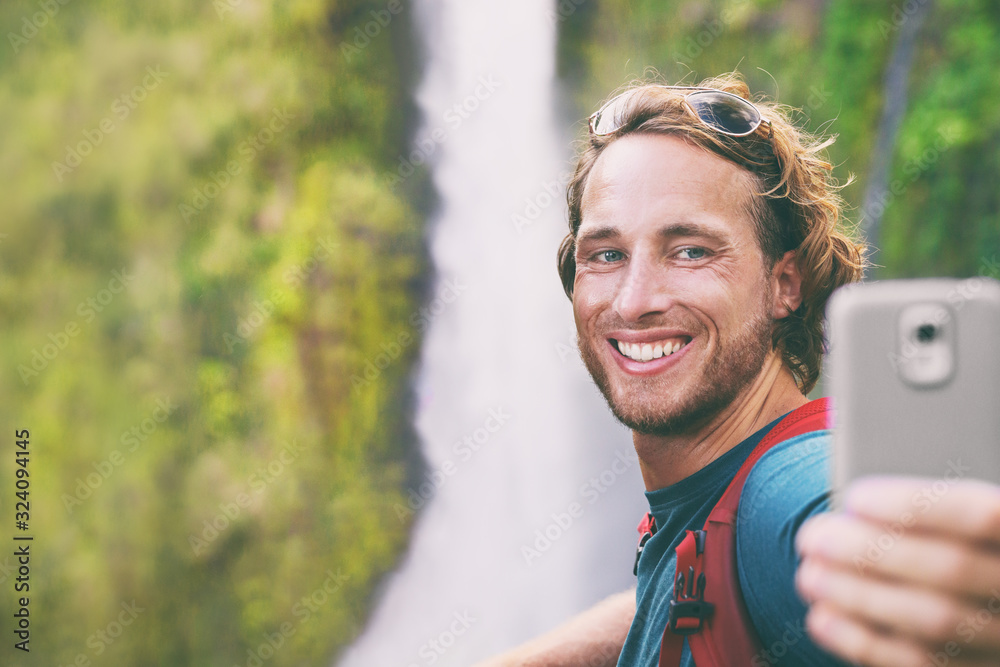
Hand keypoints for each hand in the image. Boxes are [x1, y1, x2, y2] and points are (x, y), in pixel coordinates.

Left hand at [795, 476, 999, 666]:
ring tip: (809, 576)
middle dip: (870, 552)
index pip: (979, 514)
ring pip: (935, 622)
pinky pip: (921, 665)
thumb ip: (926, 515)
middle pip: (949, 570)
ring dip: (859, 597)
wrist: (985, 602)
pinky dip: (863, 643)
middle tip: (812, 537)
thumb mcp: (960, 527)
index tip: (853, 498)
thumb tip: (856, 514)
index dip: (914, 505)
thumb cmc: (958, 546)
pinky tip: (822, 618)